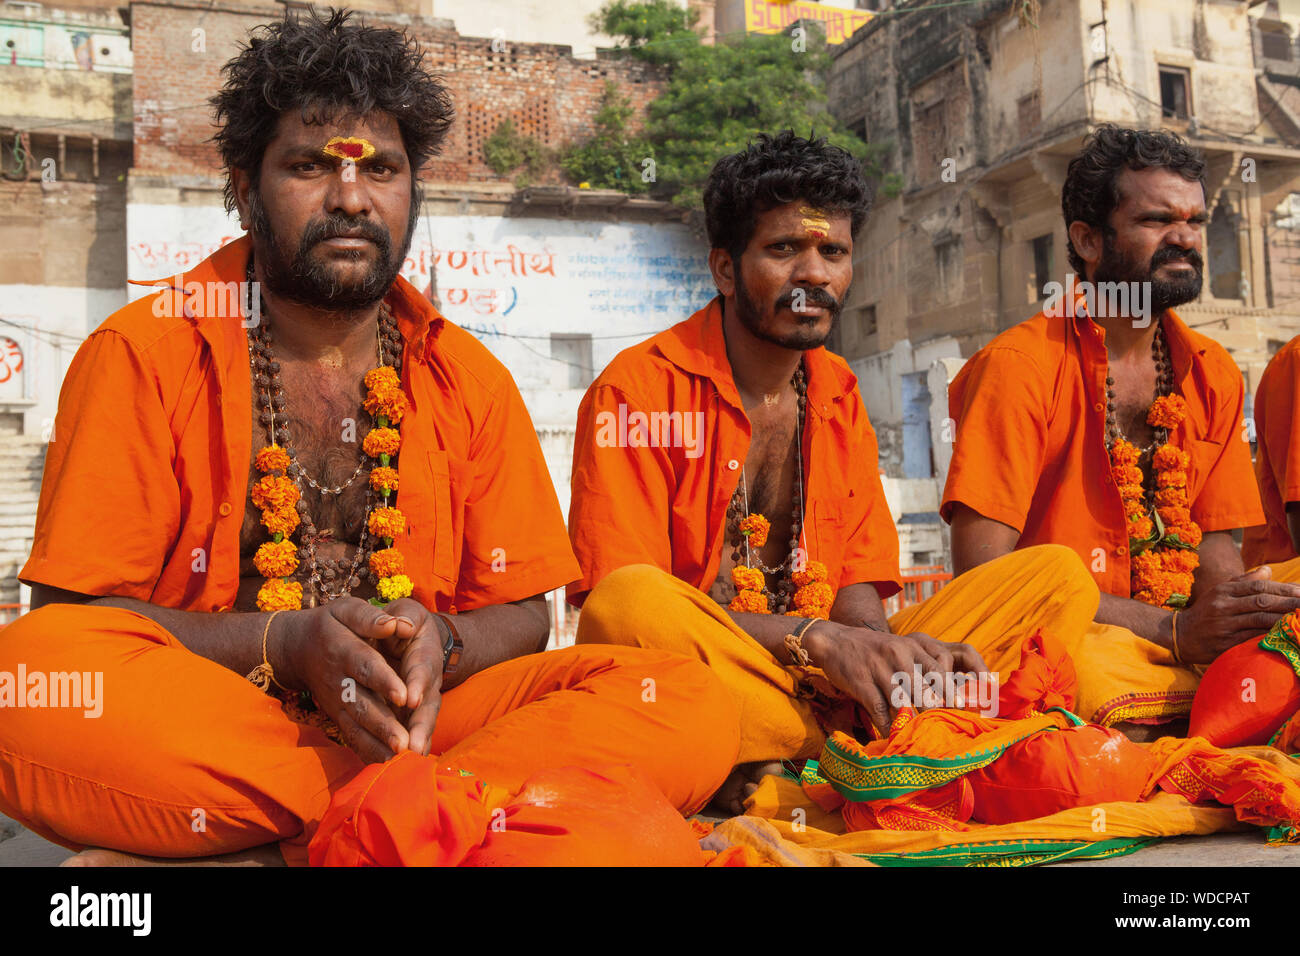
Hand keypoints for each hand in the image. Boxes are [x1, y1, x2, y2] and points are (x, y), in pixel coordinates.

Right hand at [276, 598, 409, 762]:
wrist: (297, 648)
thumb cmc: (330, 625)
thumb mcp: (345, 610)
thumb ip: (369, 617)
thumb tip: (396, 624)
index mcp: (343, 650)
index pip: (366, 666)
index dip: (384, 681)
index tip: (405, 696)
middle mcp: (338, 680)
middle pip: (362, 703)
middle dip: (383, 724)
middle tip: (404, 742)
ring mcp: (336, 702)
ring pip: (355, 726)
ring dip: (376, 743)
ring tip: (398, 757)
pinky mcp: (337, 716)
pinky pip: (351, 736)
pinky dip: (367, 751)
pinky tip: (386, 764)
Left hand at [373, 597, 445, 755]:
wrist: (412, 639)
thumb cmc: (405, 623)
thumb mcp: (407, 612)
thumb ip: (403, 616)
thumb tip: (400, 624)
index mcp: (424, 656)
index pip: (423, 670)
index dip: (418, 684)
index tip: (411, 698)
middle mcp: (426, 684)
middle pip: (427, 708)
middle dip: (420, 727)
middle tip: (412, 747)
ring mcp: (419, 703)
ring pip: (419, 726)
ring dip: (413, 744)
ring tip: (405, 763)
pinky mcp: (407, 715)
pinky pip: (406, 734)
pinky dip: (398, 750)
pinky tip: (388, 768)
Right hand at [802, 622, 987, 735]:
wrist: (835, 641)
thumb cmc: (877, 651)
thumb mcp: (904, 649)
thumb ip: (927, 666)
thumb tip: (957, 697)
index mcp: (916, 644)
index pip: (945, 667)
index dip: (956, 690)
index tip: (964, 709)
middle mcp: (900, 652)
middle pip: (928, 687)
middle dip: (936, 711)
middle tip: (940, 730)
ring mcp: (880, 666)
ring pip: (904, 700)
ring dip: (911, 721)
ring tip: (916, 736)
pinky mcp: (861, 681)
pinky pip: (879, 710)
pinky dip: (886, 726)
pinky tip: (891, 735)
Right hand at [1175, 565, 1299, 664]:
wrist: (1180, 635)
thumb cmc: (1206, 612)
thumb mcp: (1220, 591)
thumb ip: (1244, 581)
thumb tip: (1268, 570)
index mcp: (1224, 590)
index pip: (1258, 586)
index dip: (1282, 589)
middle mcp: (1223, 605)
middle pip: (1262, 601)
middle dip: (1288, 602)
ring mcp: (1224, 625)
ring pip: (1259, 619)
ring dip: (1284, 619)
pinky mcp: (1225, 643)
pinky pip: (1253, 638)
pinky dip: (1270, 635)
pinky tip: (1284, 633)